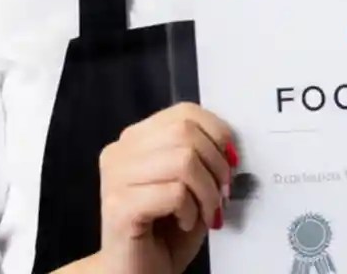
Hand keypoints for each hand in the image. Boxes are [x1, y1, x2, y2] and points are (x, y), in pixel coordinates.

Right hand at [96, 103, 236, 273]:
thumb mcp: (190, 187)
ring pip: (183, 161)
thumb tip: (231, 148)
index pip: (184, 112)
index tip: (230, 164)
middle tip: (220, 196)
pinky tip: (185, 223)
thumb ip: (202, 159)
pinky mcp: (118, 206)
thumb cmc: (164, 233)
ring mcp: (115, 178)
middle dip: (216, 166)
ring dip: (207, 192)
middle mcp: (119, 152)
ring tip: (205, 213)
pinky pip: (174, 193)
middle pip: (185, 132)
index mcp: (135, 140)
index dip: (217, 134)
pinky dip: (191, 210)